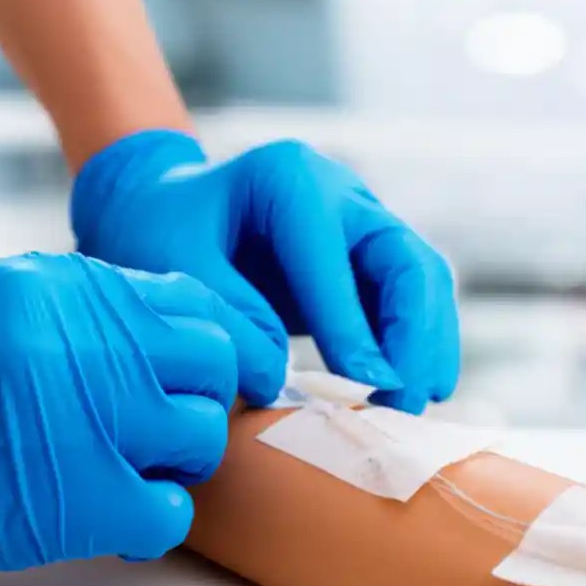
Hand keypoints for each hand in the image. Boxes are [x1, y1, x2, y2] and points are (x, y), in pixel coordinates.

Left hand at [72, 131, 460, 413]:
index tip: (365, 386)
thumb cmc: (159, 231)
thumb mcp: (174, 265)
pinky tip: (408, 393)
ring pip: (421, 281)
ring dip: (426, 346)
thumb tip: (278, 375)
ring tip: (412, 408)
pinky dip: (414, 346)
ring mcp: (360, 226)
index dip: (351, 324)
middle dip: (414, 336)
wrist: (159, 209)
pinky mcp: (364, 263)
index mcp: (289, 178)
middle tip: (403, 403)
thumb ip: (228, 315)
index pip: (332, 255)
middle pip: (405, 260)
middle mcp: (340, 194)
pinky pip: (408, 302)